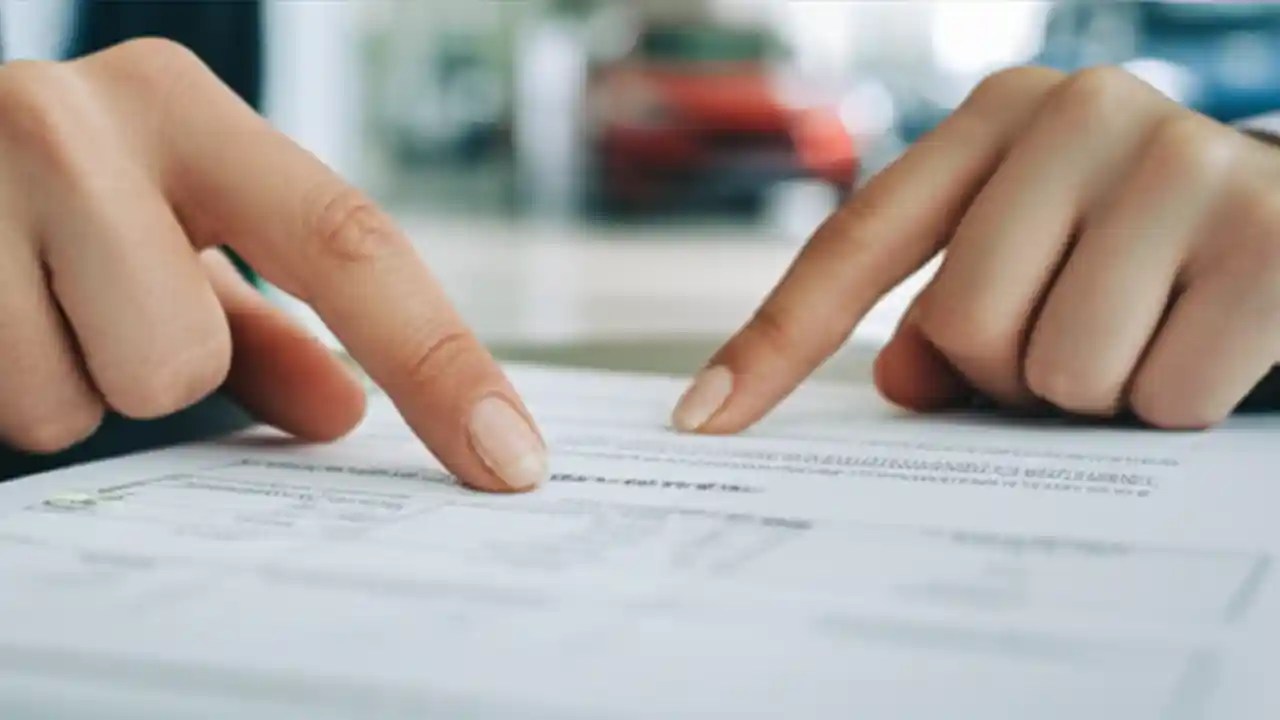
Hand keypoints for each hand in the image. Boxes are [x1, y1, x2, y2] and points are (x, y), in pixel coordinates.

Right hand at [0, 40, 545, 490]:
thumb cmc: (44, 201)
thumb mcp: (166, 236)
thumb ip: (263, 322)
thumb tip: (351, 412)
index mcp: (184, 107)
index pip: (351, 248)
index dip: (439, 366)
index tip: (510, 460)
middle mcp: (74, 117)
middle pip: (182, 364)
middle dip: (145, 369)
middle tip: (89, 306)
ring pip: (79, 400)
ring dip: (62, 383)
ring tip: (21, 304)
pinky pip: (0, 408)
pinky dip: (0, 388)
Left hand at [674, 66, 1279, 430]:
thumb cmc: (1155, 252)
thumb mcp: (1042, 262)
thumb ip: (950, 315)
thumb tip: (897, 383)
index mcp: (999, 117)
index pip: (857, 243)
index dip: (775, 341)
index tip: (704, 421)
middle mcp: (1081, 113)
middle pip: (959, 327)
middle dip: (1011, 374)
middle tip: (1083, 340)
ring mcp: (1179, 162)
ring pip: (1056, 371)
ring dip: (1098, 392)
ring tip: (1154, 331)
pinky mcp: (1270, 239)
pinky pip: (1159, 397)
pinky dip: (1177, 404)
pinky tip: (1219, 341)